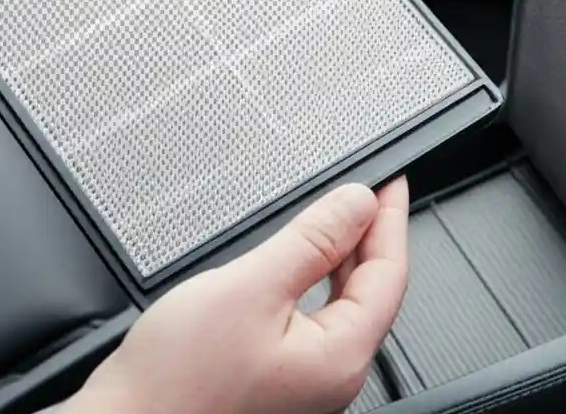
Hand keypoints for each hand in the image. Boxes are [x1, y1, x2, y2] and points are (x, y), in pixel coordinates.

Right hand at [62, 177, 410, 413]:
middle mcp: (331, 378)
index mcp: (340, 357)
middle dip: (370, 236)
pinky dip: (312, 284)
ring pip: (340, 307)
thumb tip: (357, 205)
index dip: (391, 220)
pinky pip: (312, 323)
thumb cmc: (173, 383)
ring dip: (341, 259)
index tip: (391, 182)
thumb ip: (312, 241)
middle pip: (371, 292)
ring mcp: (304, 384)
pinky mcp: (275, 383)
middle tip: (364, 191)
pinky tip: (296, 265)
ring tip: (336, 218)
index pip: (389, 274)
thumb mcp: (249, 288)